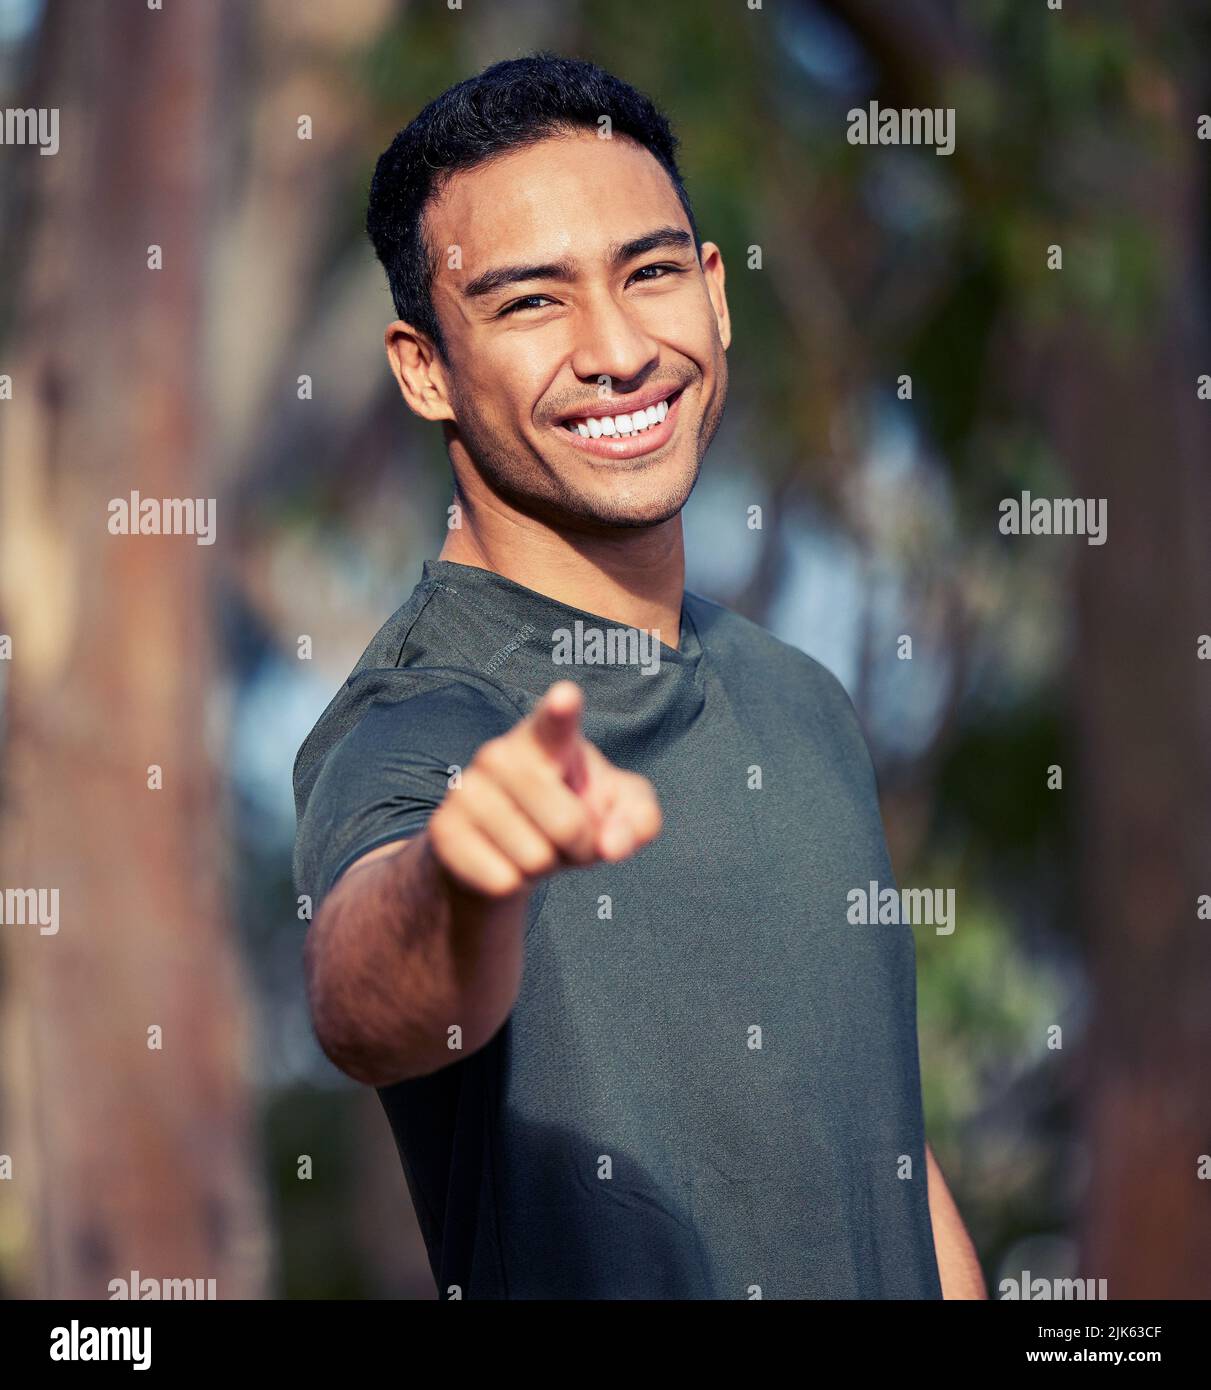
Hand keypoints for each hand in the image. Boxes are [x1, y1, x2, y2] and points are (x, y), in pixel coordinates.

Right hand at [426, 680, 661, 897]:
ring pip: (534, 858)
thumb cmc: (572, 813)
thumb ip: (639, 819)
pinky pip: (502, 881)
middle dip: (579, 846)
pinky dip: (513, 884)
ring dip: (544, 866)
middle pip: (567, 825)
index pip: (556, 723)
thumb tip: (612, 845)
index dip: (561, 711)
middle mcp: (501, 753)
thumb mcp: (620, 812)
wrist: (501, 848)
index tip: (566, 696)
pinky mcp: (443, 830)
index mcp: (547, 737)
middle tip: (564, 835)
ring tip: (531, 843)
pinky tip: (501, 861)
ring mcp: (466, 789)